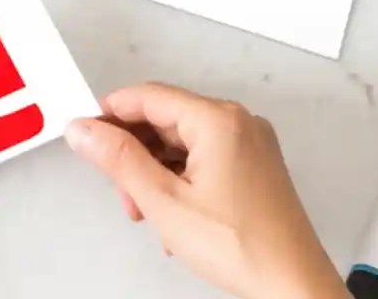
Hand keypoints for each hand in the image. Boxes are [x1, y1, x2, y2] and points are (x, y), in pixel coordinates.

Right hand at [65, 83, 347, 298]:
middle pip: (165, 119)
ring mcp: (249, 144)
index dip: (110, 113)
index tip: (84, 134)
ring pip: (182, 142)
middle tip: (120, 191)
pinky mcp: (253, 165)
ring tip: (147, 213)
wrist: (292, 283)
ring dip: (155, 172)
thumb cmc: (242, 246)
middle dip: (134, 153)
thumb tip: (85, 130)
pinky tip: (172, 217)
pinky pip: (203, 158)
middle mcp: (238, 122)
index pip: (148, 97)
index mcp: (218, 120)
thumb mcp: (164, 201)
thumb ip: (119, 160)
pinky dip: (180, 180)